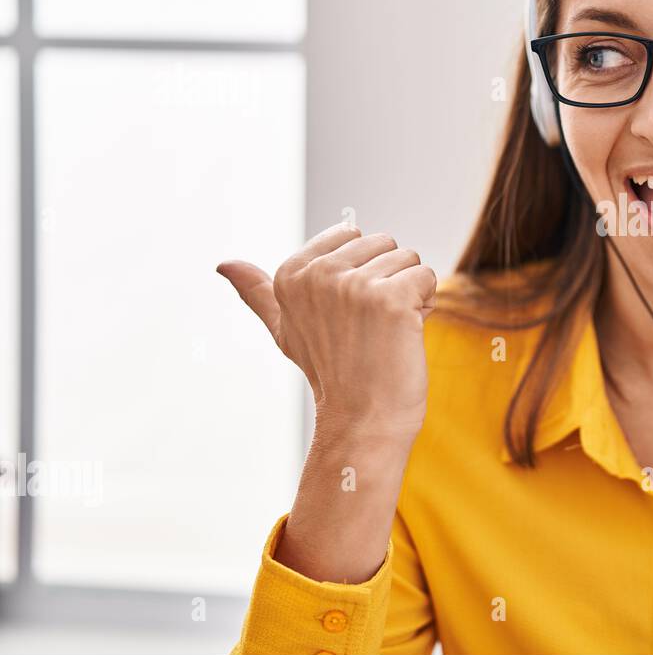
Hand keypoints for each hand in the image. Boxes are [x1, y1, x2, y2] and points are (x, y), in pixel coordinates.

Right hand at [216, 221, 437, 440]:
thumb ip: (258, 292)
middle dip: (387, 279)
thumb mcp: (285, 328)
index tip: (347, 312)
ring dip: (409, 294)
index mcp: (291, 273)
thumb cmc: (332, 373)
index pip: (352, 234)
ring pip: (408, 259)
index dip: (362, 270)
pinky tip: (405, 335)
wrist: (362, 420)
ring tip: (386, 332)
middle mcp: (318, 274)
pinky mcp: (390, 299)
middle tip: (370, 326)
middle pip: (384, 243)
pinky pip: (426, 277)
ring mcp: (353, 286)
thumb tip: (224, 265)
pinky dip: (425, 305)